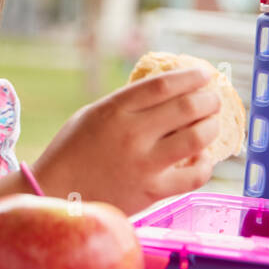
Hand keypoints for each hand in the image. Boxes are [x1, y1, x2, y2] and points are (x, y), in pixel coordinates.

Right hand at [33, 66, 220, 214]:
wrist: (55, 193)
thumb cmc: (71, 152)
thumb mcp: (90, 116)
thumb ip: (125, 104)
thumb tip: (167, 93)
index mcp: (113, 111)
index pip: (163, 85)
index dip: (191, 76)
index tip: (204, 74)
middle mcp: (131, 134)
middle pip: (188, 106)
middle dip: (209, 99)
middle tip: (213, 99)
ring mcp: (144, 163)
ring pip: (198, 138)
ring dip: (212, 126)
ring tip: (210, 124)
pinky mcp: (152, 190)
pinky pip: (195, 175)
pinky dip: (204, 163)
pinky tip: (199, 158)